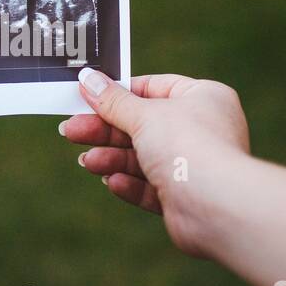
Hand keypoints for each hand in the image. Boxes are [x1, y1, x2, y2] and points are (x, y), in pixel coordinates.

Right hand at [60, 70, 248, 256]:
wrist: (216, 206)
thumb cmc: (189, 146)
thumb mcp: (143, 115)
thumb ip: (113, 101)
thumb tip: (88, 79)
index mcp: (203, 98)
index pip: (154, 88)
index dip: (119, 93)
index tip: (87, 98)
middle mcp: (203, 129)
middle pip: (144, 125)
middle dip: (105, 131)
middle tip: (70, 131)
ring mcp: (195, 164)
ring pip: (144, 158)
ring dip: (113, 159)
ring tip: (88, 162)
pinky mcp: (186, 197)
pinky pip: (152, 187)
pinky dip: (131, 184)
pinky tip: (113, 182)